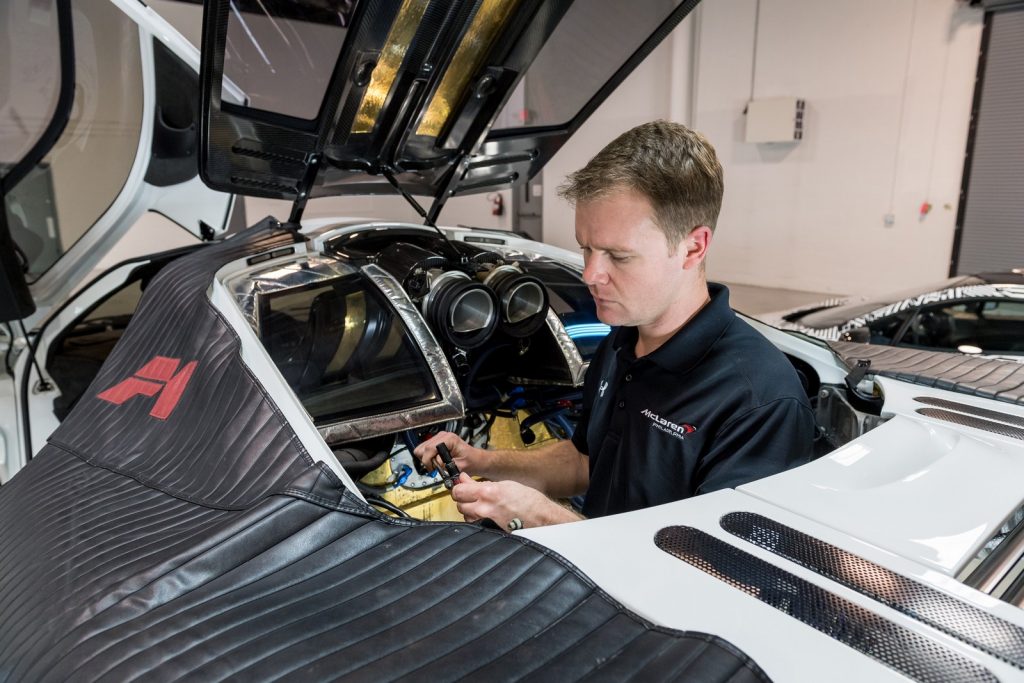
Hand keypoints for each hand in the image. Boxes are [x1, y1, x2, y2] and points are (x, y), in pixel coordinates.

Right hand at [413, 431, 478, 474]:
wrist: (475, 459)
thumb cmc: (470, 461)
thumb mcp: (459, 466)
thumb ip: (445, 464)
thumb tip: (434, 464)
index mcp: (449, 439)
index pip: (429, 448)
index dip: (428, 461)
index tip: (433, 469)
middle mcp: (443, 436)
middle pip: (422, 448)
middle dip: (427, 460)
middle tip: (435, 467)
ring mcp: (439, 438)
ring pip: (421, 449)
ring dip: (427, 459)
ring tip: (437, 464)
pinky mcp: (437, 442)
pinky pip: (425, 450)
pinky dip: (428, 458)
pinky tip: (437, 461)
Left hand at [449, 473, 579, 529]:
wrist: (541, 518)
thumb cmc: (529, 500)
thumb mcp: (505, 484)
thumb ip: (482, 483)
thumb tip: (464, 480)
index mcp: (488, 492)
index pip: (459, 490)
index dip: (458, 486)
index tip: (461, 485)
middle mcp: (484, 508)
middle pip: (458, 503)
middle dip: (462, 497)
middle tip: (471, 494)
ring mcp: (485, 521)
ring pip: (464, 514)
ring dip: (468, 508)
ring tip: (481, 504)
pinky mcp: (488, 530)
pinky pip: (473, 523)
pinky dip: (475, 518)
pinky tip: (484, 514)